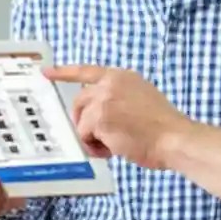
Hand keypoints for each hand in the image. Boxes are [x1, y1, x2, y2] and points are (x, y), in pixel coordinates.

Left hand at [44, 64, 194, 170]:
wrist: (174, 138)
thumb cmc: (163, 126)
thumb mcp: (141, 98)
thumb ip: (118, 98)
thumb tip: (98, 114)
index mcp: (121, 76)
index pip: (86, 71)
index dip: (64, 72)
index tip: (46, 72)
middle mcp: (110, 84)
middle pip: (80, 102)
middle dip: (83, 121)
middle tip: (99, 137)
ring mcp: (103, 100)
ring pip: (82, 122)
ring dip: (93, 137)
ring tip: (115, 144)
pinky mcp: (99, 118)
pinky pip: (85, 137)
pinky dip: (96, 147)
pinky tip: (115, 148)